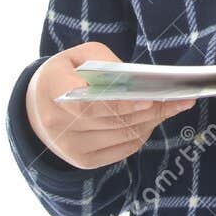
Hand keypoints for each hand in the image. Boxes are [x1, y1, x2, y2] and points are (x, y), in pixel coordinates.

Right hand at [25, 42, 194, 168]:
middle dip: (150, 110)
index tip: (150, 98)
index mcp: (53, 91)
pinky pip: (122, 149)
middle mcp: (58, 125)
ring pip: (122, 136)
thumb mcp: (79, 55)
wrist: (37, 106)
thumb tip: (136, 80)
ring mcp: (70, 147)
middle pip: (113, 121)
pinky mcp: (83, 160)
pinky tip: (154, 119)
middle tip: (178, 99)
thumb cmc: (66, 73)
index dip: (121, 104)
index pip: (89, 104)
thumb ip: (106, 61)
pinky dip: (142, 133)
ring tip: (172, 106)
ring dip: (151, 122)